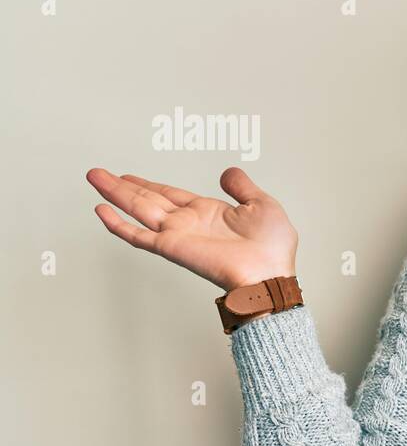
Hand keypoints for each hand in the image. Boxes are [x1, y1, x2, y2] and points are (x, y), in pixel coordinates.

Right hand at [86, 166, 297, 291]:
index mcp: (209, 213)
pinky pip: (138, 236)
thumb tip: (228, 172)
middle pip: (147, 199)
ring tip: (94, 178)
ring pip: (138, 209)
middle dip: (122, 186)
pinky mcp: (171, 248)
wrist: (269, 273)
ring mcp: (178, 235)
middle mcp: (189, 223)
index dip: (149, 184)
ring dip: (114, 194)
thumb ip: (242, 186)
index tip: (130, 176)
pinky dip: (118, 224)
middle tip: (99, 174)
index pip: (171, 194)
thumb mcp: (262, 204)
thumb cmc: (273, 248)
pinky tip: (101, 211)